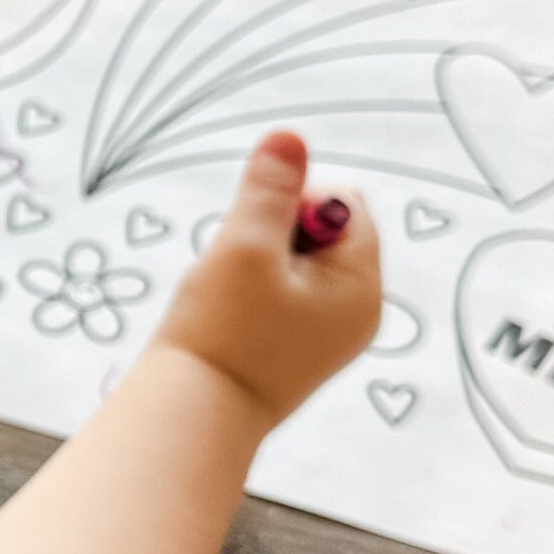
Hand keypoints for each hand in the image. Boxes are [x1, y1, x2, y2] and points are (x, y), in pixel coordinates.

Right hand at [148, 130, 379, 423]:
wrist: (190, 417)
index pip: (344, 203)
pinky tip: (229, 317)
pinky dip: (250, 291)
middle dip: (273, 233)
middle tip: (240, 273)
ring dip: (256, 261)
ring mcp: (326, 333)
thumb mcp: (244, 246)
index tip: (258, 239)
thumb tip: (291, 136)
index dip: (295, 204)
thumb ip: (269, 188)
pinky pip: (281, 292)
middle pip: (321, 230)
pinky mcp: (296, 347)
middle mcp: (356, 311)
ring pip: (294, 259)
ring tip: (231, 300)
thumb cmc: (221, 334)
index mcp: (362, 287)